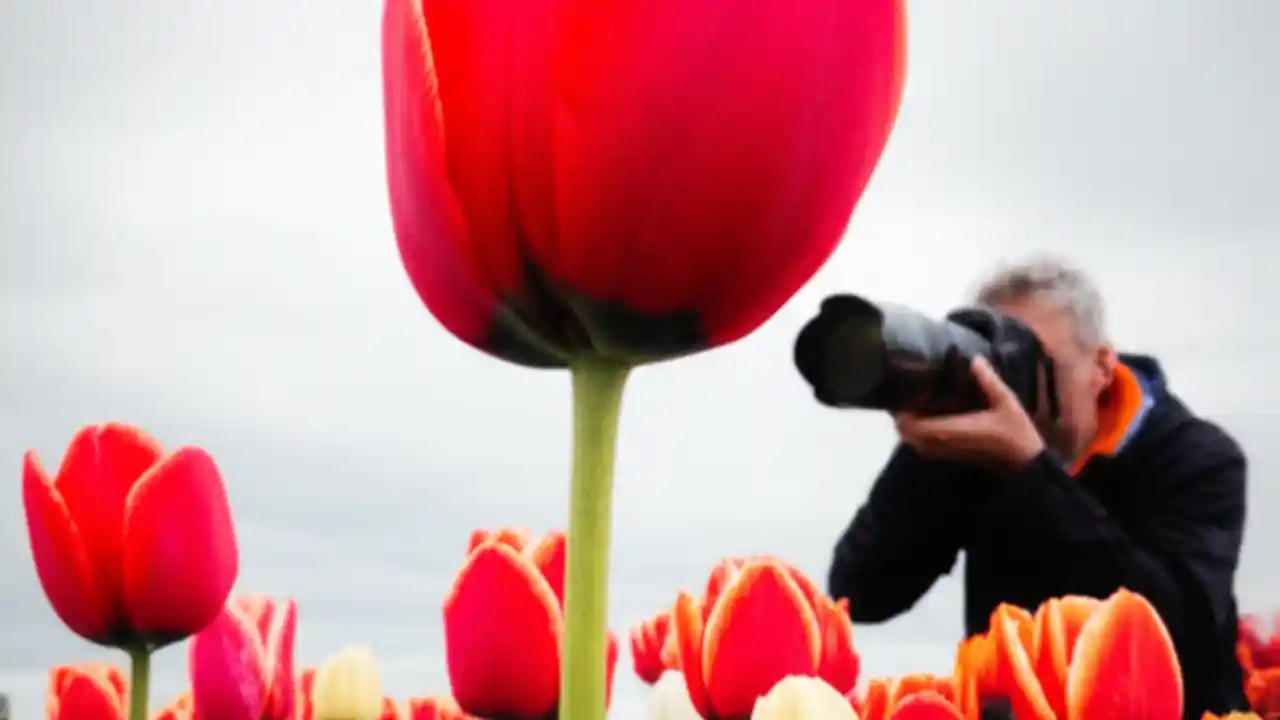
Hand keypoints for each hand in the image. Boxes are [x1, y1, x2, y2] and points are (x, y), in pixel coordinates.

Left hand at [893, 356, 1045, 472]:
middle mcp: (944, 444)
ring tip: (914, 402)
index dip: (903, 412)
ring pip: (914, 441)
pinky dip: (919, 432)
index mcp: (954, 430)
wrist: (1026, 465)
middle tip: (905, 394)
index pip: (915, 426)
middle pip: (907, 434)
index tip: (903, 393)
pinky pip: (924, 446)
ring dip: (909, 424)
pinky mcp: (950, 456)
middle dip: (902, 416)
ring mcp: (945, 452)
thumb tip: (974, 359)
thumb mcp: (1006, 402)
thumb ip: (988, 381)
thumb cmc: (1017, 433)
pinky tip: (928, 415)